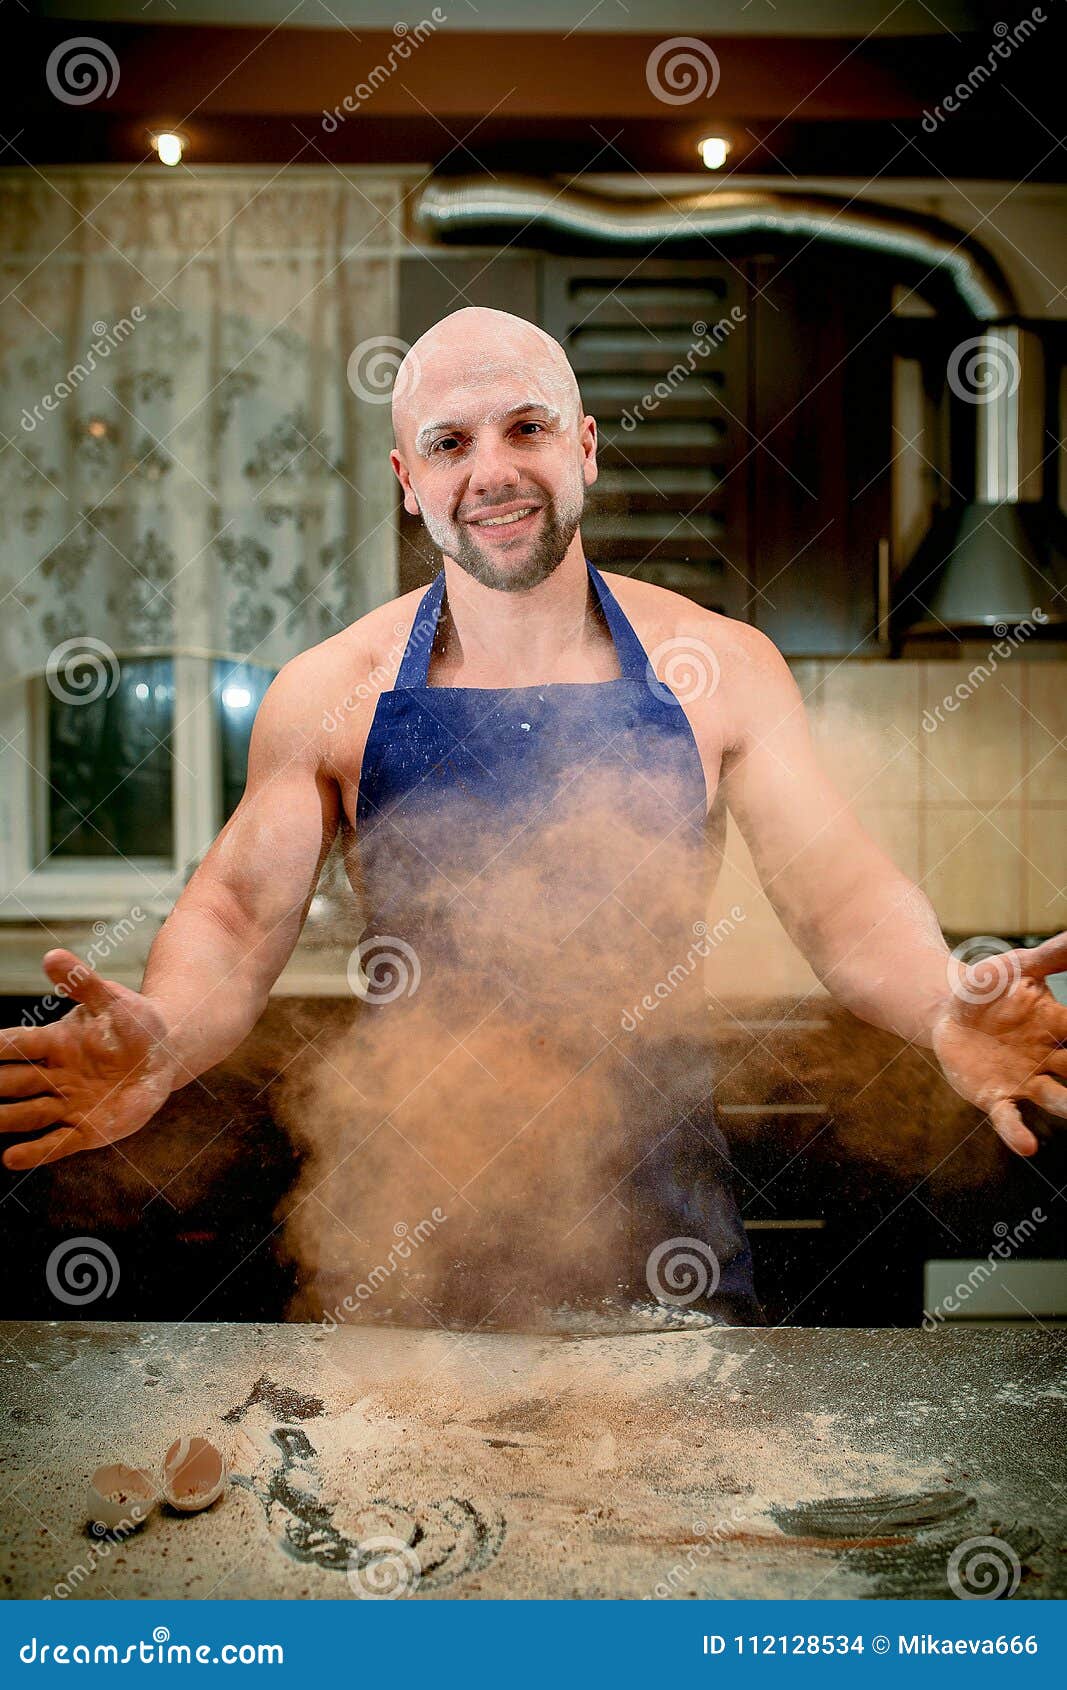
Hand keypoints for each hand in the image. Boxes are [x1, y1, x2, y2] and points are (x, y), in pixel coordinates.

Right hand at [0, 950, 177, 1169]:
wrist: (163, 1053)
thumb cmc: (130, 1022)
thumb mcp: (109, 999)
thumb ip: (81, 981)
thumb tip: (52, 956)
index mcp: (53, 1042)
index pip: (14, 1045)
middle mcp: (53, 1075)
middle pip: (12, 1082)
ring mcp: (67, 1103)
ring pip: (27, 1114)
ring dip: (5, 1120)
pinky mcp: (86, 1129)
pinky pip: (56, 1143)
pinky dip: (35, 1151)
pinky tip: (11, 1158)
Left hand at [932, 933, 1066, 1156]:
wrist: (948, 1011)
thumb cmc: (990, 987)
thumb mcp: (1019, 967)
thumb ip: (1054, 954)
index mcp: (1059, 1026)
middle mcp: (1050, 1058)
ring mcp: (1025, 1080)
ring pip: (1056, 1099)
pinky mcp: (997, 1097)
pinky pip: (1010, 1117)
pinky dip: (1018, 1132)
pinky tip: (1028, 1147)